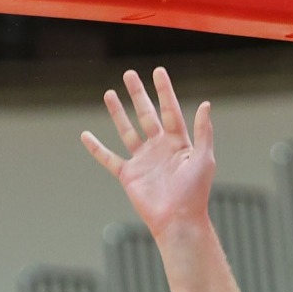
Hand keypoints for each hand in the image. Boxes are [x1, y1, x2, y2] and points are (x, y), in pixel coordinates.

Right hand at [81, 68, 215, 243]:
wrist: (178, 220)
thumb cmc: (195, 192)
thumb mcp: (203, 158)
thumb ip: (203, 131)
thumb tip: (206, 104)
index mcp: (178, 142)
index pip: (170, 110)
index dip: (164, 91)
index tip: (158, 71)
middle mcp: (160, 148)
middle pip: (147, 114)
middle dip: (138, 94)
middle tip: (129, 74)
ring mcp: (143, 160)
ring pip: (127, 130)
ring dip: (118, 112)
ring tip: (110, 93)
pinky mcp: (129, 175)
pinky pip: (109, 158)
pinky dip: (97, 148)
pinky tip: (86, 135)